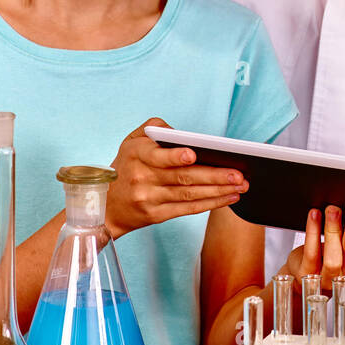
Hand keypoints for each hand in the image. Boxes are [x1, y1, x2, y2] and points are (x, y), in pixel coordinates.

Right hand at [104, 117, 247, 238]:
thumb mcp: (131, 141)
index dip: (174, 156)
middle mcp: (142, 177)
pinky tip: (228, 197)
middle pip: (182, 177)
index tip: (193, 155)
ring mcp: (149, 198)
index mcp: (136, 155)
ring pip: (189, 194)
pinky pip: (187, 209)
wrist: (104, 205)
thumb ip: (154, 128)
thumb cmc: (126, 166)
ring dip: (218, 191)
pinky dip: (210, 203)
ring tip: (240, 185)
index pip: (157, 156)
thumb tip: (180, 134)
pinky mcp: (156, 215)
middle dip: (214, 176)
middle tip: (238, 174)